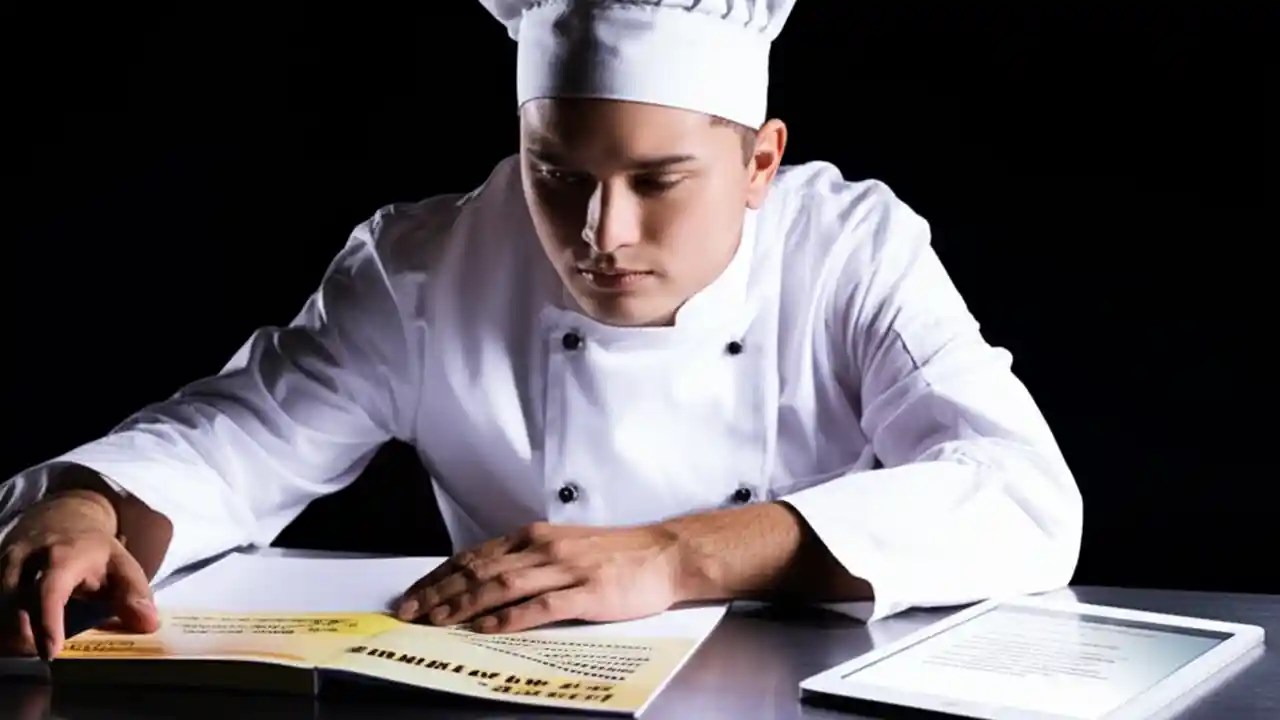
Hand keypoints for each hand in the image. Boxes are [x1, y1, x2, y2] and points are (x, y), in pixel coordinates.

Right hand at [0, 491, 158, 658]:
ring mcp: (2, 565)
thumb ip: (134, 595)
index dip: (47, 622)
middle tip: (39, 655)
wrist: (60, 517)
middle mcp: (25, 559)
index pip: (49, 590)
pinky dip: (1, 624)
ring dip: (7, 632)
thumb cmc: (93, 550)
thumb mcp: (121, 565)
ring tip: (26, 648)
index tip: (50, 653)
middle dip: (22, 635)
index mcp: (62, 556)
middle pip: (12, 603)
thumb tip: (147, 624)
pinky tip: (13, 637)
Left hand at [391, 521, 683, 633]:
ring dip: (463, 604)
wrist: (665, 554)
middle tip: (410, 611)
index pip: (476, 556)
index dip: (441, 575)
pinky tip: (487, 627)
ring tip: (436, 620)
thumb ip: (529, 558)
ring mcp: (565, 569)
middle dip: (440, 592)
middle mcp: (544, 548)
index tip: (415, 592)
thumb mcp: (566, 545)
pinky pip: (540, 605)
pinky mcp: (586, 592)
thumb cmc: (619, 554)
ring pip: (502, 586)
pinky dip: (509, 617)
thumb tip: (488, 578)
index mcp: (536, 536)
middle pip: (480, 571)